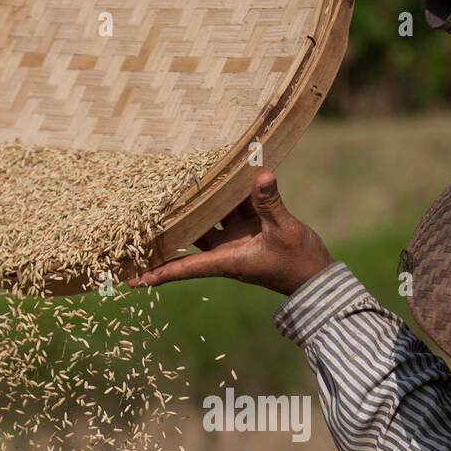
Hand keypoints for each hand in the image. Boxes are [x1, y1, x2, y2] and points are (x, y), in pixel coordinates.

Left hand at [127, 171, 332, 296]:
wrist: (317, 274)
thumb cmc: (298, 263)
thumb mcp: (283, 231)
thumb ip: (270, 204)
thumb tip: (261, 175)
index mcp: (227, 260)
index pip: (186, 268)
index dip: (159, 273)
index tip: (133, 281)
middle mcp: (226, 250)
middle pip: (190, 236)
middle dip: (171, 223)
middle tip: (144, 209)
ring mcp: (237, 238)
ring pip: (210, 216)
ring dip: (200, 199)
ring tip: (181, 176)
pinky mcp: (251, 228)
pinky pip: (233, 208)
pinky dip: (228, 193)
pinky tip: (222, 170)